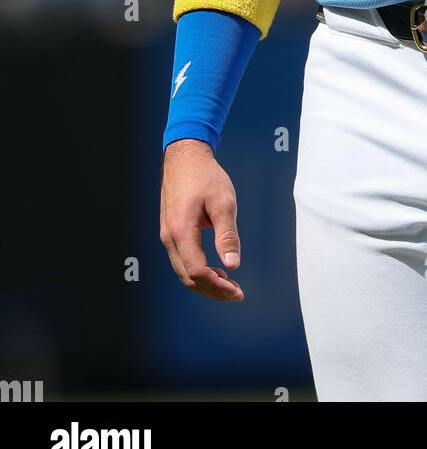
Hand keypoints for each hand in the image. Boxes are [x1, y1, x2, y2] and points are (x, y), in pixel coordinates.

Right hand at [160, 139, 244, 300]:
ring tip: (229, 283)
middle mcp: (169, 237)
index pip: (197, 272)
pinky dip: (198, 271)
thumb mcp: (223, 203)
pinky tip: (216, 269)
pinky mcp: (170, 231)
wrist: (185, 156)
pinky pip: (181, 260)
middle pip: (188, 278)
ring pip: (183, 272)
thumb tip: (233, 265)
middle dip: (212, 290)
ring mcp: (167, 235)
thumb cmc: (205, 176)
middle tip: (236, 292)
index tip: (237, 291)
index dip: (218, 286)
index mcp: (181, 231)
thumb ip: (227, 236)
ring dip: (205, 282)